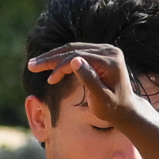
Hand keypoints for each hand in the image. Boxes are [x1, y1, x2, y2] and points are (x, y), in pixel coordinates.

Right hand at [26, 42, 144, 127]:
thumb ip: (89, 80)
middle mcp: (109, 51)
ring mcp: (106, 50)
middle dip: (51, 58)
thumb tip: (74, 60)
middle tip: (31, 65)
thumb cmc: (113, 109)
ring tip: (35, 64)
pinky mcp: (101, 53)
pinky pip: (78, 52)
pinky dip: (63, 58)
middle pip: (74, 50)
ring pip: (74, 49)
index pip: (78, 58)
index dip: (60, 67)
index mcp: (110, 61)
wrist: (126, 109)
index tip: (49, 81)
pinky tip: (50, 66)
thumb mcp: (101, 99)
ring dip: (54, 57)